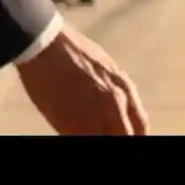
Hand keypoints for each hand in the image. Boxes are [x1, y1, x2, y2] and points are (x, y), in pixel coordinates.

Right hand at [16, 23, 148, 134]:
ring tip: (82, 128)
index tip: (124, 137)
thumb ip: (114, 90)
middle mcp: (115, 105)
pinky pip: (80, 138)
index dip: (134, 136)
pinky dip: (75, 135)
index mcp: (124, 89)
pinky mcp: (72, 124)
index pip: (141, 127)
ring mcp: (94, 117)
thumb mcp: (103, 67)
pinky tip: (68, 128)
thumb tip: (116, 108)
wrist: (44, 45)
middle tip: (100, 133)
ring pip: (102, 139)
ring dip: (94, 134)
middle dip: (115, 138)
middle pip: (124, 137)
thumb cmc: (70, 51)